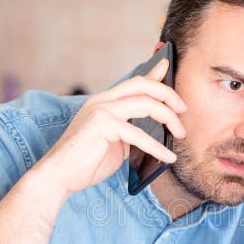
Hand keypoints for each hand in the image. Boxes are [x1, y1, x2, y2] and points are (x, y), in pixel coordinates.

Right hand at [32, 58, 186, 196]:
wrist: (59, 176)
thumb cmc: (86, 162)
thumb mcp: (116, 142)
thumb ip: (132, 130)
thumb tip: (157, 129)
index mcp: (104, 102)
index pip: (135, 82)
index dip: (155, 73)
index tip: (170, 66)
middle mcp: (102, 101)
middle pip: (143, 85)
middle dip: (168, 93)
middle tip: (184, 109)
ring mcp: (101, 111)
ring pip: (145, 104)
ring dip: (168, 117)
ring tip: (181, 134)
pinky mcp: (102, 126)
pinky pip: (138, 134)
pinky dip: (157, 147)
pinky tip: (168, 158)